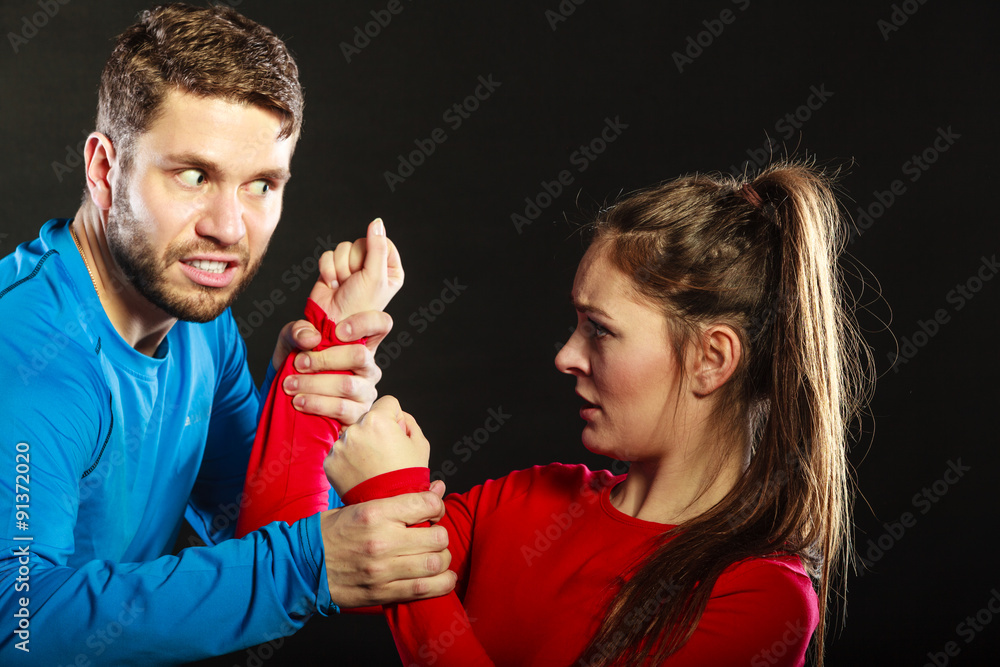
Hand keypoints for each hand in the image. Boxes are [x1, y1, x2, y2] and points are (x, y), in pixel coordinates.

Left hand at [271, 311, 391, 424]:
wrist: (289, 395)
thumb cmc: (298, 362)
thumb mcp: (292, 339)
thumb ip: (298, 331)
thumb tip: (311, 338)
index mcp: (362, 343)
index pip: (381, 324)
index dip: (364, 324)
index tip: (337, 330)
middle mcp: (369, 366)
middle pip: (360, 356)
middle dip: (325, 359)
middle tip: (299, 363)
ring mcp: (366, 391)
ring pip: (347, 385)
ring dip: (314, 384)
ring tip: (291, 385)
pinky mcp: (357, 414)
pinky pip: (341, 408)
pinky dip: (317, 404)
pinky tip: (299, 401)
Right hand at [309, 218, 403, 323]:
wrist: (332, 323)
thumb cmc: (359, 306)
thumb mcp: (374, 276)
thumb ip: (377, 247)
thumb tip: (377, 222)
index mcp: (391, 270)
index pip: (383, 241)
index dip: (373, 253)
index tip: (370, 273)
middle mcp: (373, 267)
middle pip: (362, 242)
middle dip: (354, 263)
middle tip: (354, 282)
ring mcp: (352, 267)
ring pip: (343, 247)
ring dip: (340, 269)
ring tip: (344, 285)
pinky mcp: (334, 268)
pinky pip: (328, 254)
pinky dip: (328, 270)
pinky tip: (333, 285)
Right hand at [321, 482, 455, 607]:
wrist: (303, 565)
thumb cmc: (333, 532)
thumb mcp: (361, 506)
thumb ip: (400, 500)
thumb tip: (437, 488)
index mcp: (374, 513)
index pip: (426, 505)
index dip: (437, 506)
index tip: (434, 511)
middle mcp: (381, 540)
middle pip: (437, 537)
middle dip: (442, 535)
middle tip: (435, 536)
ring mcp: (382, 570)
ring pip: (435, 564)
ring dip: (444, 560)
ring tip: (439, 556)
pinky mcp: (381, 592)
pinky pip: (423, 589)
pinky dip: (441, 583)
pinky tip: (444, 577)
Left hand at [325, 396, 429, 496]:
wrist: (389, 506)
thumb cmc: (407, 476)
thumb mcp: (420, 444)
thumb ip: (409, 422)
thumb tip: (397, 417)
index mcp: (377, 419)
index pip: (387, 403)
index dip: (396, 418)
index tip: (398, 435)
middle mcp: (354, 428)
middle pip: (368, 419)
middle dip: (377, 431)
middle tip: (386, 454)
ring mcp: (339, 446)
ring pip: (353, 435)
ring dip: (361, 445)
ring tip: (373, 466)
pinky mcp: (330, 462)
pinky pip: (341, 452)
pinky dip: (349, 460)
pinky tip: (361, 473)